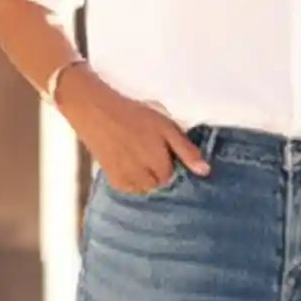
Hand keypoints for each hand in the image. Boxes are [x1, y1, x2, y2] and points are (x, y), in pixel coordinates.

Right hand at [55, 65, 209, 193]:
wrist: (95, 111)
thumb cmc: (133, 115)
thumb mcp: (165, 127)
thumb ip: (186, 151)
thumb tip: (205, 171)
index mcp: (160, 165)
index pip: (174, 177)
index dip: (171, 163)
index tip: (164, 150)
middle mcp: (145, 179)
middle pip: (160, 185)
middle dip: (159, 171)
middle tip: (149, 149)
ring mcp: (128, 182)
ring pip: (146, 188)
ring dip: (147, 177)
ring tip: (138, 154)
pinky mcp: (115, 181)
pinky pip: (131, 188)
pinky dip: (133, 179)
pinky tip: (128, 161)